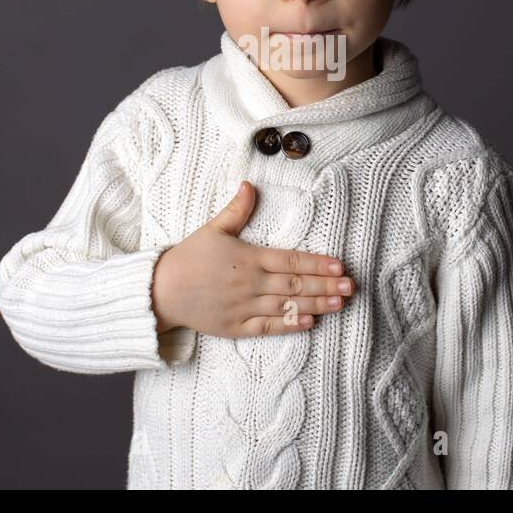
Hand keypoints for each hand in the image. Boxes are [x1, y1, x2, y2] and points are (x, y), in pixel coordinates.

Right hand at [150, 181, 353, 338]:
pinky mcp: (236, 327)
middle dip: (326, 285)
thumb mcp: (212, 229)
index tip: (339, 265)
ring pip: (287, 306)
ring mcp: (244, 307)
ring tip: (340, 303)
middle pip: (295, 285)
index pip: (291, 261)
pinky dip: (289, 325)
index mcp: (248, 258)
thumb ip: (236, 210)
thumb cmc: (188, 257)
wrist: (161, 291)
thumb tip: (250, 185)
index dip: (317, 263)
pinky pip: (267, 327)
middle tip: (351, 286)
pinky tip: (310, 323)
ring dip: (316, 305)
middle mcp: (250, 283)